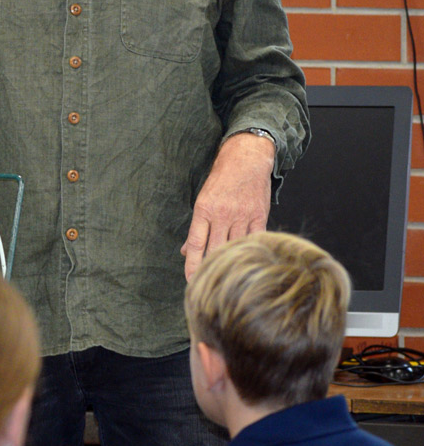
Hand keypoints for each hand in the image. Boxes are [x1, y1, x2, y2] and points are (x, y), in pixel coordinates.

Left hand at [181, 134, 274, 279]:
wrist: (246, 160)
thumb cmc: (221, 181)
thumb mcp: (202, 200)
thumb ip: (197, 227)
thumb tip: (186, 251)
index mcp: (204, 210)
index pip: (196, 244)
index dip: (193, 264)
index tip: (190, 280)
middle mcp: (222, 214)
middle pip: (215, 249)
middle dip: (210, 268)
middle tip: (206, 285)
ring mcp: (242, 215)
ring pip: (235, 246)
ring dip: (229, 263)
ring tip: (226, 279)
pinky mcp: (259, 215)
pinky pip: (255, 239)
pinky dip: (249, 251)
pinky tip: (247, 263)